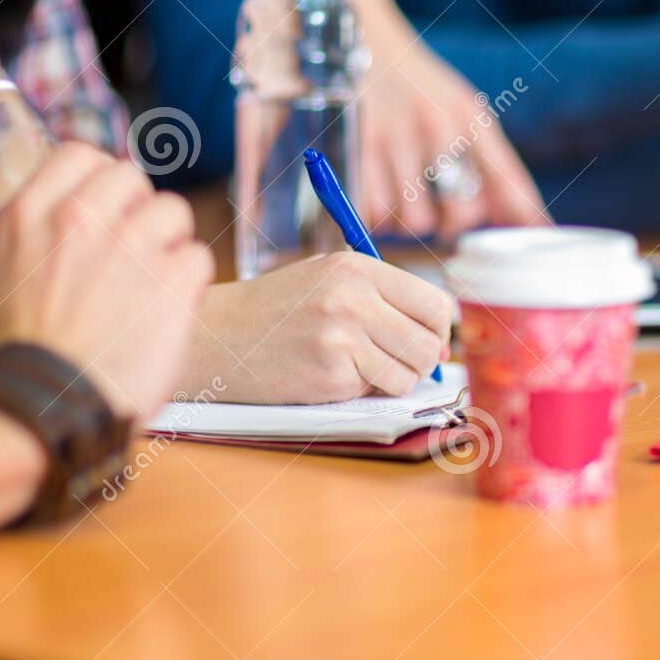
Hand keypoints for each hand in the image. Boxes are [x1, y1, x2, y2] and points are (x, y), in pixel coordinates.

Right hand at [0, 143, 213, 423]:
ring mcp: (130, 248)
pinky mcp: (171, 283)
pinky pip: (199, 257)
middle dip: (137, 207)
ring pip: (174, 211)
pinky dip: (191, 280)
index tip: (102, 207)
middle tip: (131, 248)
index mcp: (27, 216)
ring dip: (169, 241)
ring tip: (155, 280)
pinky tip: (172, 307)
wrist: (40, 412)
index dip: (99, 178)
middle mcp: (81, 220)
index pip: (81, 154)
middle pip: (133, 177)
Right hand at [194, 252, 451, 403]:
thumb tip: (441, 341)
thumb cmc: (276, 309)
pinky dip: (360, 389)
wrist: (217, 336)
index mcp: (359, 268)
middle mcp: (355, 299)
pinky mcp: (331, 375)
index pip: (434, 303)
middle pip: (429, 344)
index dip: (439, 329)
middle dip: (422, 361)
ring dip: (392, 379)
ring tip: (358, 366)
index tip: (429, 341)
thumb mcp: (327, 278)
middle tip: (398, 362)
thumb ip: (383, 298)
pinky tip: (328, 373)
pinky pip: (374, 391)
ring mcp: (343, 338)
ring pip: (409, 374)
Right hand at [331, 0, 546, 237]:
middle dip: (450, 224)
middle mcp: (438, 125)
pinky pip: (370, 211)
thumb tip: (535, 224)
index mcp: (470, 116)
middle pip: (460, 215)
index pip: (507, 181)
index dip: (522, 217)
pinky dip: (371, 213)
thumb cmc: (417, 85)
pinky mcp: (353, 147)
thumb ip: (498, 167)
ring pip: (413, 222)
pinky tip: (372, 190)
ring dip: (405, 220)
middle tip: (438, 211)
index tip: (539, 238)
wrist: (359, 34)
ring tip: (398, 192)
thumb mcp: (464, 112)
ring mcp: (394, 136)